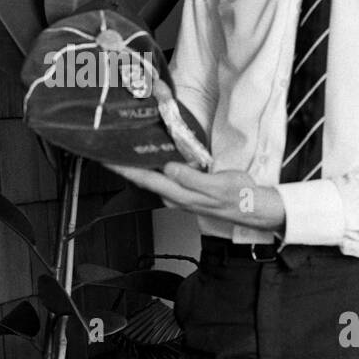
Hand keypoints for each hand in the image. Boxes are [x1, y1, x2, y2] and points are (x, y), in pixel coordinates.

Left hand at [105, 162, 285, 232]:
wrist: (252, 209)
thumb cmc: (237, 197)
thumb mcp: (218, 186)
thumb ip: (192, 179)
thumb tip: (170, 168)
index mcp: (179, 194)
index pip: (144, 179)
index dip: (123, 169)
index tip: (105, 159)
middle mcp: (173, 195)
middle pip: (141, 178)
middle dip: (122, 166)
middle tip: (106, 149)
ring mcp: (178, 194)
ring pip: (150, 178)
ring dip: (134, 166)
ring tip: (121, 150)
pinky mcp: (184, 191)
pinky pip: (160, 177)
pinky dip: (150, 167)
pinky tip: (148, 158)